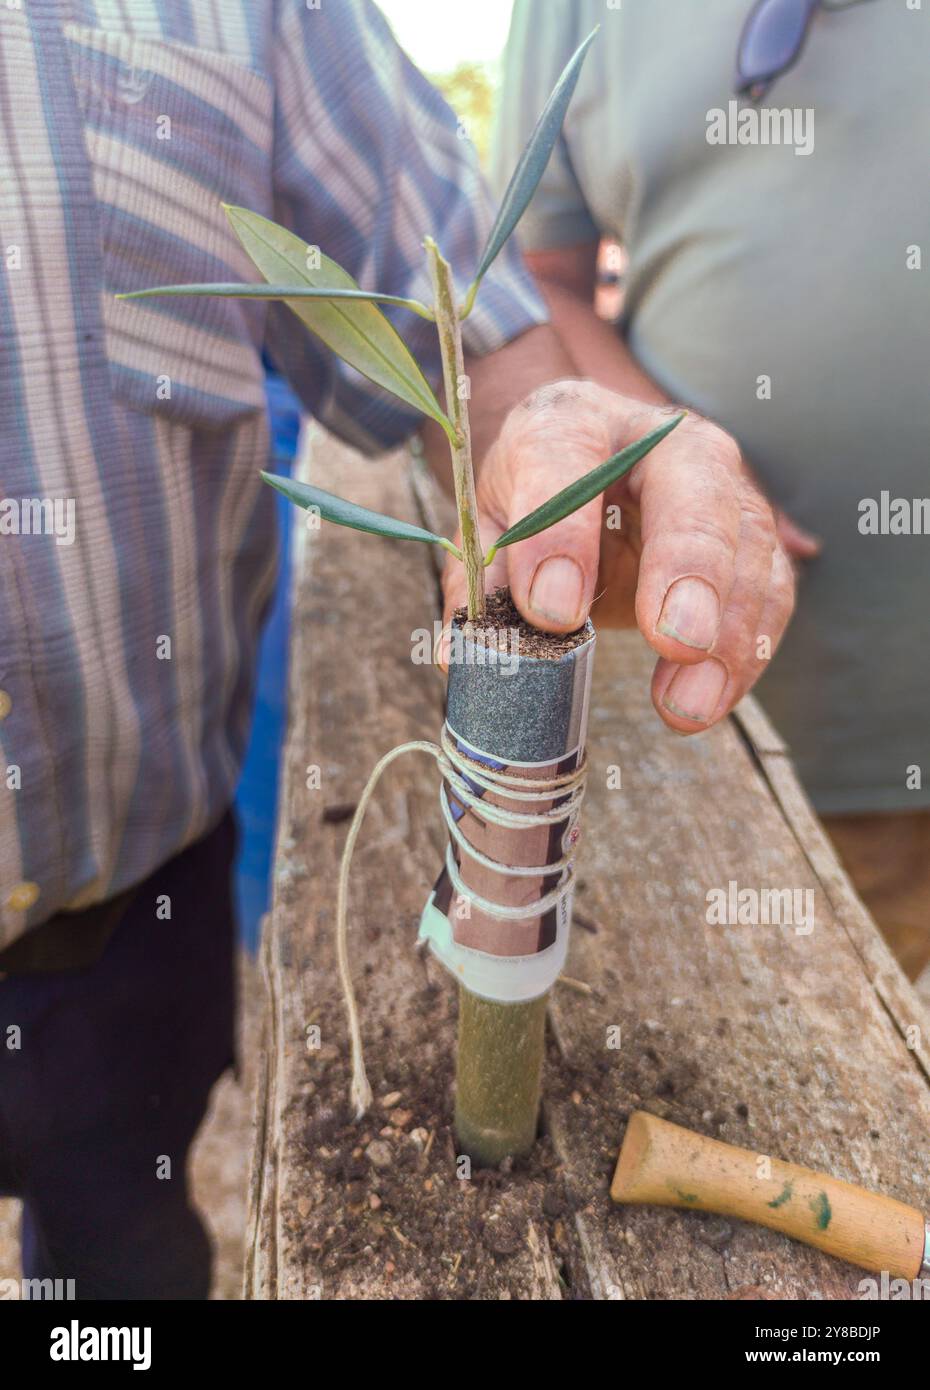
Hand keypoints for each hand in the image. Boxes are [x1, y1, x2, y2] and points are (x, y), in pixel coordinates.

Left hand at [441, 382, 815, 733]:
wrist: (589, 471)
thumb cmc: (534, 500)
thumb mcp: (489, 529)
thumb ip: (480, 585)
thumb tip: (462, 657)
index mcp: (572, 420)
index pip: (565, 458)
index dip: (560, 534)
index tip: (553, 611)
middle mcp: (659, 436)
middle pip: (692, 483)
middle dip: (689, 565)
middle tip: (675, 639)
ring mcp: (720, 480)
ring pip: (747, 541)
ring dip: (727, 631)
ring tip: (686, 705)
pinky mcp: (751, 534)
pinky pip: (771, 587)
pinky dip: (748, 649)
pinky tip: (713, 698)